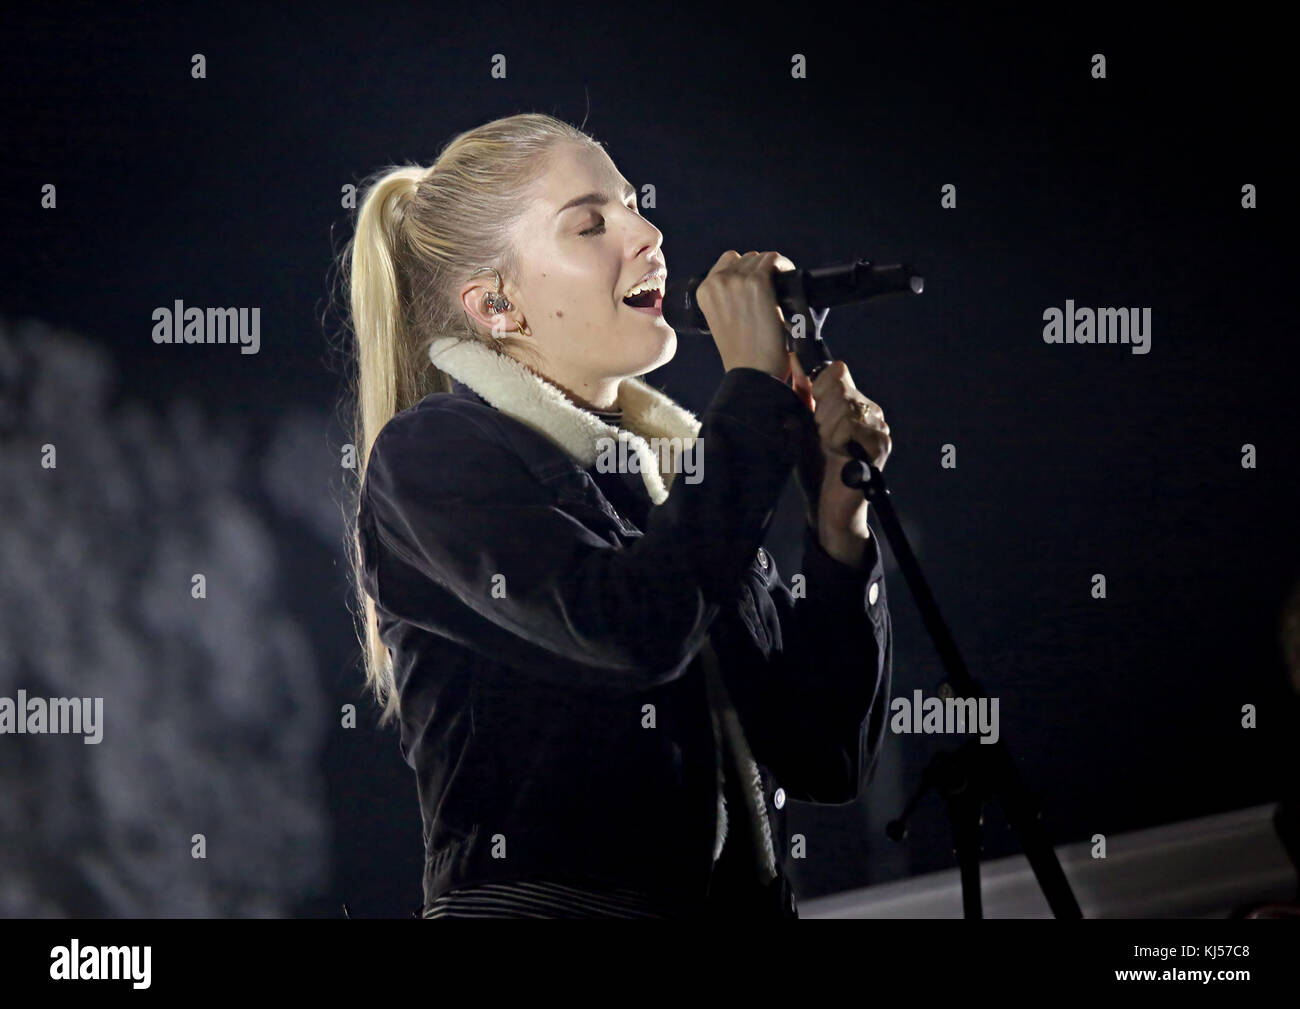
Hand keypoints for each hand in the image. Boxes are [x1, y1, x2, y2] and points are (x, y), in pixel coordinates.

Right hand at [696, 250, 798, 379]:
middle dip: (760, 272)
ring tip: (781, 292)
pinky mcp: (758, 283)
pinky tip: (789, 283)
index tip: (757, 288)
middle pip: (746, 259)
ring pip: (761, 258)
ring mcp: (737, 281)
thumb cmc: (743, 354)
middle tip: (772, 294)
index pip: (728, 262)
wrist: (753, 373)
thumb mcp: (722, 320)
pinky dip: (784, 268)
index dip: (745, 272)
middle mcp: (717, 282)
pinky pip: (774, 260)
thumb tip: (751, 283)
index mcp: (704, 291)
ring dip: (773, 271)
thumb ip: (728, 298)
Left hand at [789, 357, 891, 565]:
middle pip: (839, 387)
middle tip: (820, 436)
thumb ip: (802, 395)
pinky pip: (851, 425)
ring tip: (829, 447)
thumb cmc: (815, 468)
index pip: (837, 371)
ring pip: (844, 406)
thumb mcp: (802, 426)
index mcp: (853, 404)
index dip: (818, 385)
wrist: (826, 506)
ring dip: (827, 428)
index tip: (812, 407)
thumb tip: (793, 361)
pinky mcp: (880, 445)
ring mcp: (878, 428)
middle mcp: (870, 412)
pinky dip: (836, 439)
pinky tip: (839, 454)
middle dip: (820, 412)